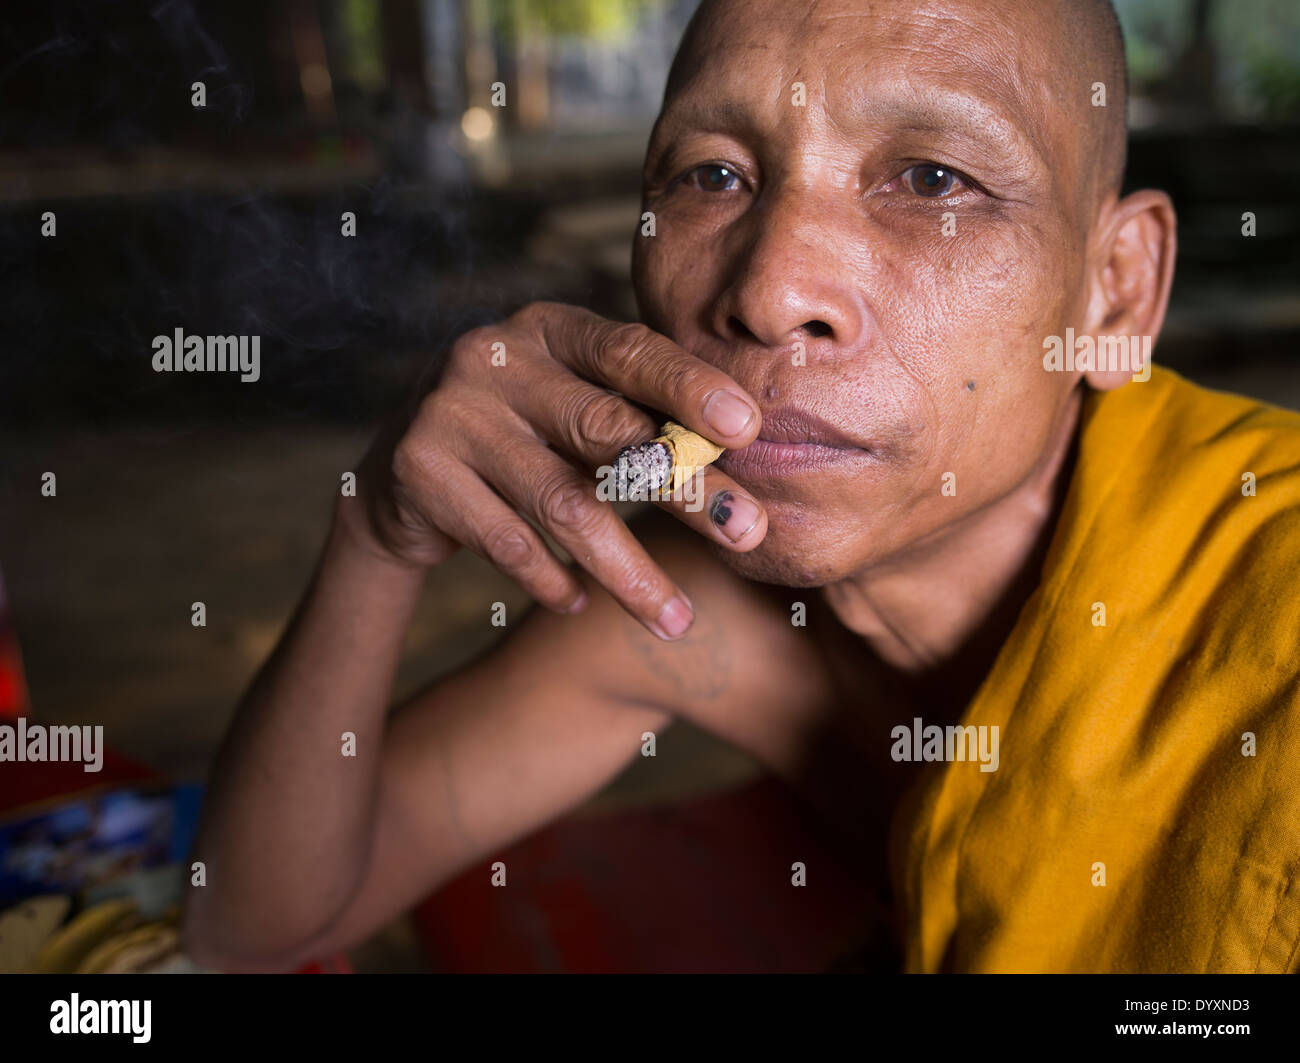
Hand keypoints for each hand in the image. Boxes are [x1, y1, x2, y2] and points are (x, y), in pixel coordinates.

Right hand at [352, 302, 766, 639]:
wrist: (400, 472)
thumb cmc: (524, 434)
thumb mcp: (573, 404)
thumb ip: (638, 414)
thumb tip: (746, 452)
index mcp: (549, 328)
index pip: (629, 351)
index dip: (689, 388)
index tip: (748, 429)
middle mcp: (496, 359)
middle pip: (606, 430)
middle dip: (685, 486)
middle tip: (747, 532)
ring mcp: (452, 413)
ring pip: (561, 502)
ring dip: (627, 570)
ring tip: (676, 619)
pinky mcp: (420, 472)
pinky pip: (508, 543)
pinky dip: (552, 580)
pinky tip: (580, 605)